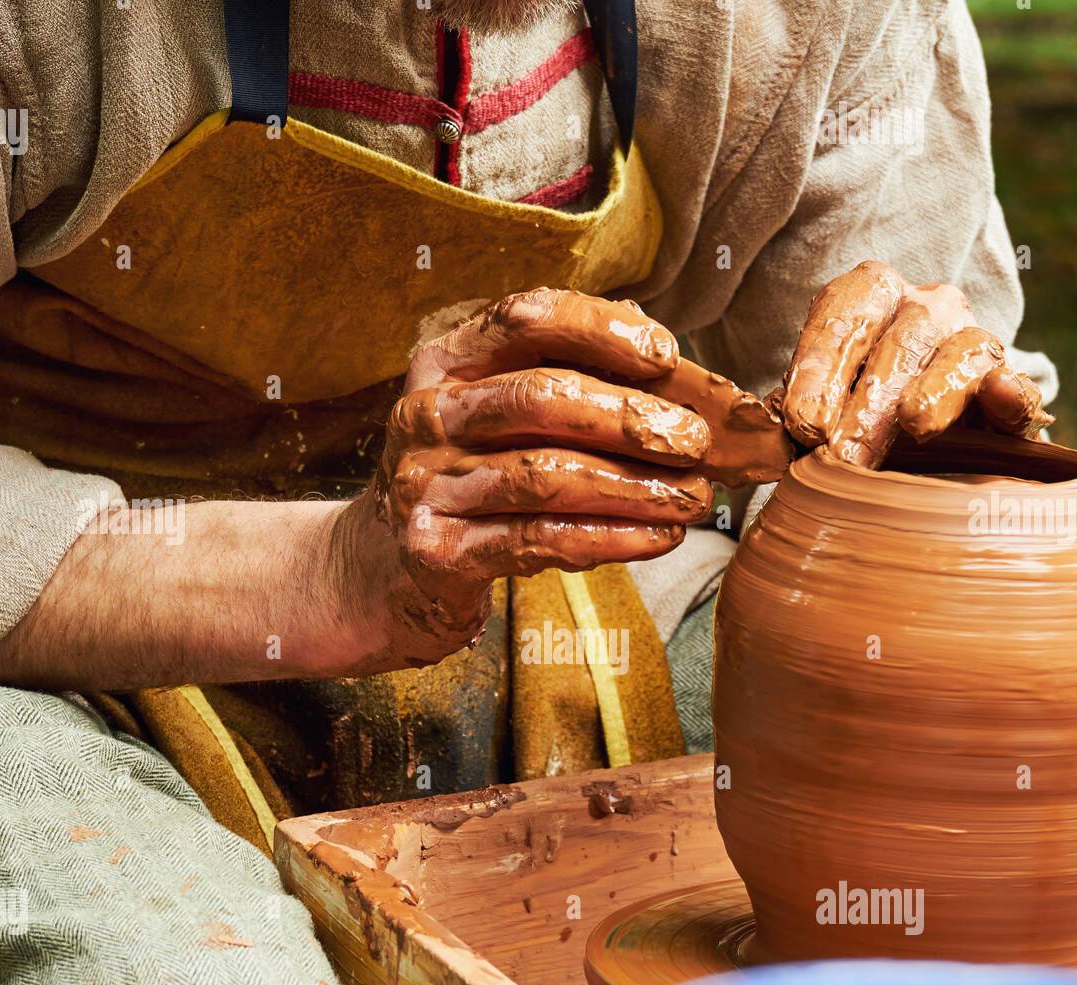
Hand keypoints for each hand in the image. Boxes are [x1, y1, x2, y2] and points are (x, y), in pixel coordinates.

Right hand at [331, 288, 717, 669]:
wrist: (379, 574)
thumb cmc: (464, 482)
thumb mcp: (493, 418)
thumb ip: (561, 380)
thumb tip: (660, 353)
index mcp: (446, 364)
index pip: (524, 318)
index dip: (600, 328)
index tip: (665, 354)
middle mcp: (428, 415)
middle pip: (539, 398)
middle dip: (630, 416)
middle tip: (696, 440)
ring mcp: (426, 485)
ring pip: (543, 474)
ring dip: (632, 486)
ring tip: (693, 497)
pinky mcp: (439, 552)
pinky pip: (538, 540)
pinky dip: (609, 538)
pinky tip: (657, 537)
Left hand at [781, 261, 1053, 468]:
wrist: (917, 444)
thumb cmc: (847, 419)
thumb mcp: (812, 410)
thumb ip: (794, 416)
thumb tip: (767, 440)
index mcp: (869, 298)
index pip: (844, 313)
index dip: (820, 364)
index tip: (800, 420)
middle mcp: (925, 308)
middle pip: (901, 340)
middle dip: (867, 399)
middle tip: (840, 453)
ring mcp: (972, 342)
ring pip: (961, 353)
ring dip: (933, 392)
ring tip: (913, 425)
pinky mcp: (1009, 390)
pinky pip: (1017, 385)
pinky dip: (1010, 391)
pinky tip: (998, 396)